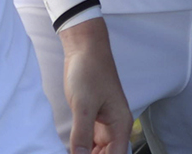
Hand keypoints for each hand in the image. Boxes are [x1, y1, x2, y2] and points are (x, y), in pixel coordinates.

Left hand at [61, 24, 131, 153]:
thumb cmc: (89, 71)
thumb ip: (82, 135)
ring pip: (98, 152)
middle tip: (73, 153)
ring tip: (71, 151)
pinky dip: (80, 149)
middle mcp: (115, 127)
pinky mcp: (93, 120)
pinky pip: (89, 143)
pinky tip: (71, 149)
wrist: (85, 49)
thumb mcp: (83, 105)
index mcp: (120, 125)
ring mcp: (104, 124)